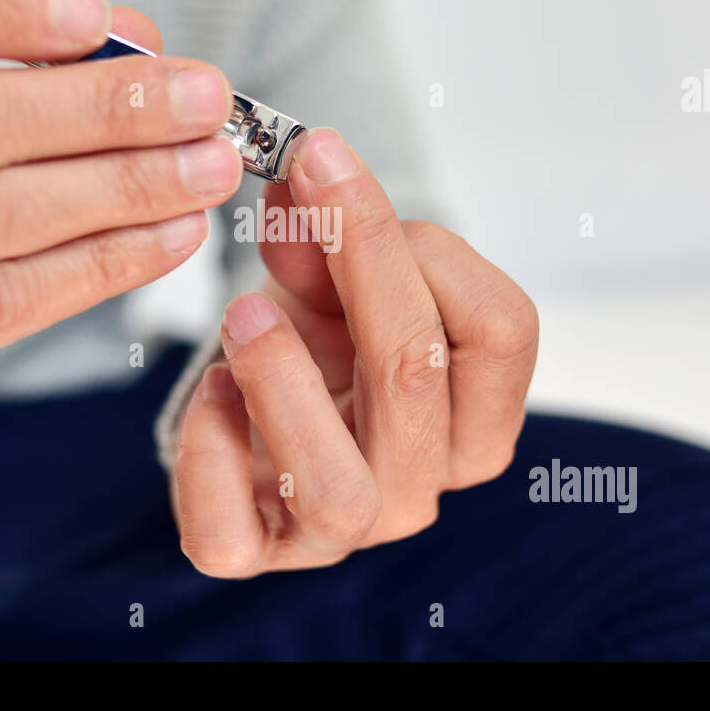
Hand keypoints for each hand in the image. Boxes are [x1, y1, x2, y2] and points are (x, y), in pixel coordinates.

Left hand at [171, 128, 538, 575]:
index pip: (500, 330)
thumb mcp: (331, 278)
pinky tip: (211, 390)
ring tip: (243, 314)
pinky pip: (231, 535)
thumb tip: (298, 180)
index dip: (422, 240)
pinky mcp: (255, 548)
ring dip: (283, 381)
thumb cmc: (318, 341)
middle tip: (297, 189)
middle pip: (417, 374)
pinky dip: (209, 457)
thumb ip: (322, 236)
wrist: (259, 408)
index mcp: (473, 415)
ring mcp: (341, 528)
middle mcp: (420, 481)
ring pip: (337, 486)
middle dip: (357, 262)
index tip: (332, 161)